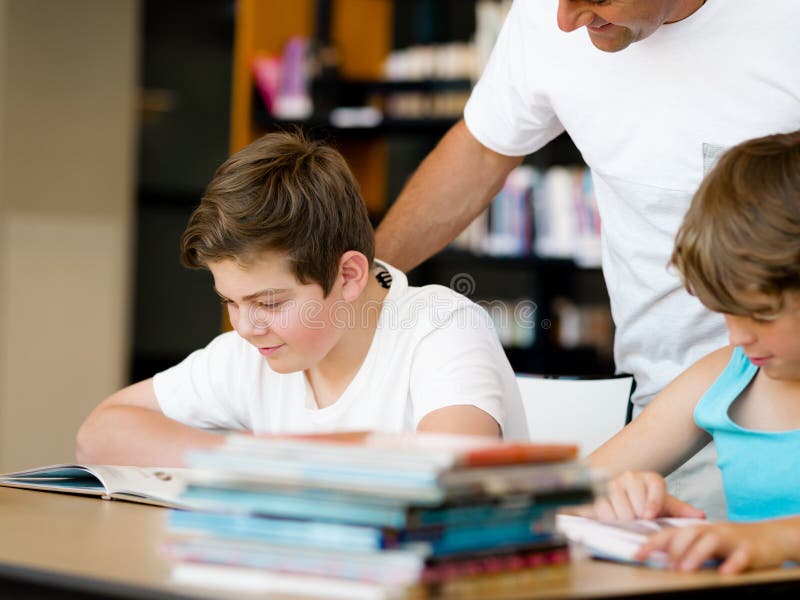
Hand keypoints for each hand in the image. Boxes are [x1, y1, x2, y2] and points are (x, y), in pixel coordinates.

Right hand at [585, 470, 705, 520]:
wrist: (620, 496)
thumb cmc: (645, 503)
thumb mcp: (665, 506)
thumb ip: (680, 511)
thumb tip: (700, 516)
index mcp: (652, 479)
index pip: (654, 490)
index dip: (652, 504)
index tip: (649, 516)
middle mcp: (631, 477)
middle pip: (636, 506)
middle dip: (638, 520)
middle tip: (638, 521)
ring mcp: (614, 483)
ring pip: (620, 511)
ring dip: (624, 521)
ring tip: (626, 520)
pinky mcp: (598, 492)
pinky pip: (603, 510)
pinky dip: (608, 519)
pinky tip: (613, 518)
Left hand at [636, 520, 792, 573]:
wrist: (768, 536)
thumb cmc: (729, 542)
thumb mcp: (704, 541)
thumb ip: (683, 546)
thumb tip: (656, 556)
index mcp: (697, 529)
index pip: (670, 533)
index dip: (652, 543)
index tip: (637, 555)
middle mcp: (711, 531)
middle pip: (689, 534)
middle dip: (674, 549)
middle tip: (665, 565)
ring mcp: (731, 539)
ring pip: (711, 542)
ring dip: (696, 554)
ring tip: (685, 569)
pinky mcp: (750, 549)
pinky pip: (740, 556)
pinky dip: (732, 563)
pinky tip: (724, 573)